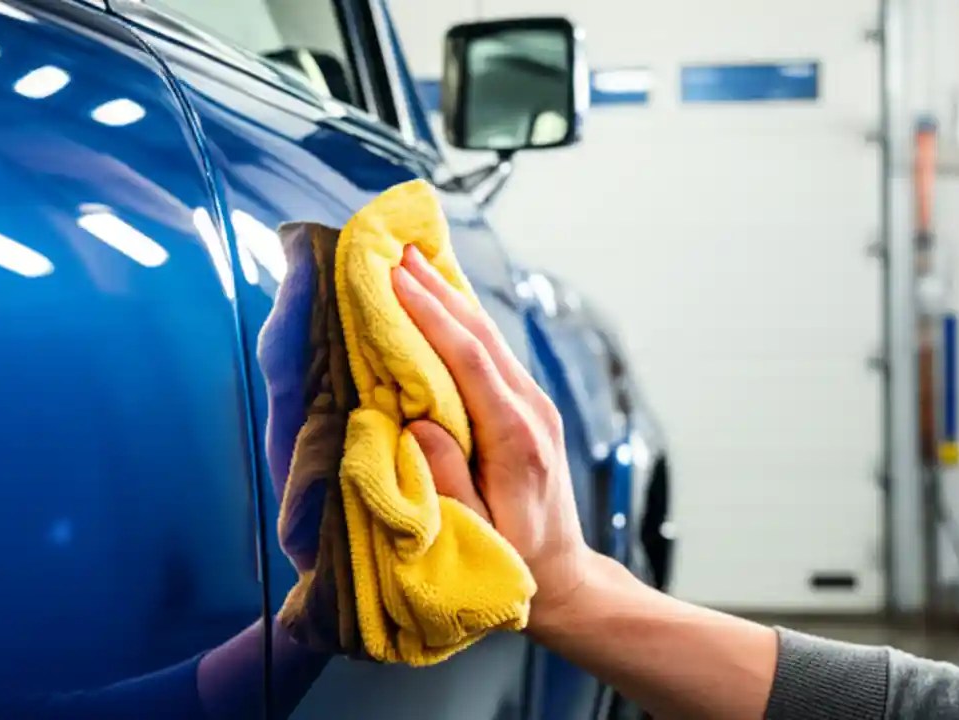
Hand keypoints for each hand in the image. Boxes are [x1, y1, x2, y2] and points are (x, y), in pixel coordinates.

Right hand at [393, 246, 591, 633]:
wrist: (563, 577)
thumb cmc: (513, 562)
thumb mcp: (477, 532)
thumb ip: (448, 478)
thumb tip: (418, 421)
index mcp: (516, 438)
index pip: (469, 360)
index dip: (430, 315)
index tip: (395, 278)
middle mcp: (531, 411)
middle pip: (481, 335)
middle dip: (438, 288)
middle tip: (397, 249)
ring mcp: (535, 406)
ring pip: (489, 338)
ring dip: (450, 297)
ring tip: (415, 259)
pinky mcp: (529, 409)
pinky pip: (492, 354)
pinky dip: (462, 322)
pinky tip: (441, 301)